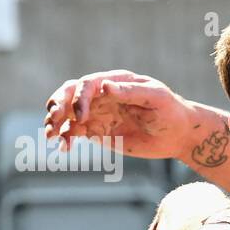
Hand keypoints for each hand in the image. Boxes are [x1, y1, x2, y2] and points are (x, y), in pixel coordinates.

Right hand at [43, 69, 199, 158]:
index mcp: (114, 82)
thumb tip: (105, 86)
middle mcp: (102, 95)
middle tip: (53, 120)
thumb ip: (131, 92)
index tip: (81, 116)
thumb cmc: (170, 111)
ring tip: (51, 136)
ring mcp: (98, 113)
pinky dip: (66, 138)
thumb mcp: (156, 98)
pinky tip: (64, 147)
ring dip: (56, 122)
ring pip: (68, 114)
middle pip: (69, 94)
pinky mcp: (98, 131)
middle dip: (58, 106)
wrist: (178, 135)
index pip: (87, 84)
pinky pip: (75, 132)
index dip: (79, 98)